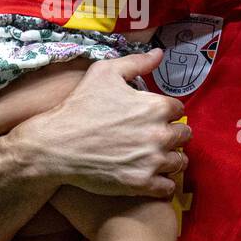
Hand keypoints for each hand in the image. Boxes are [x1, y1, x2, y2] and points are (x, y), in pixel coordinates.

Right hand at [20, 48, 190, 197]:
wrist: (56, 145)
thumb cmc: (79, 107)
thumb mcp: (104, 73)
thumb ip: (136, 62)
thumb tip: (159, 53)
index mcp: (156, 107)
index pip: (179, 109)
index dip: (166, 111)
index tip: (153, 116)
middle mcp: (160, 135)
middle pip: (184, 135)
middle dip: (173, 134)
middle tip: (154, 136)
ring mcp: (152, 162)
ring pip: (180, 162)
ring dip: (171, 158)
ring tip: (155, 157)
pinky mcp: (142, 184)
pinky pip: (168, 187)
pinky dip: (163, 182)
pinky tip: (151, 176)